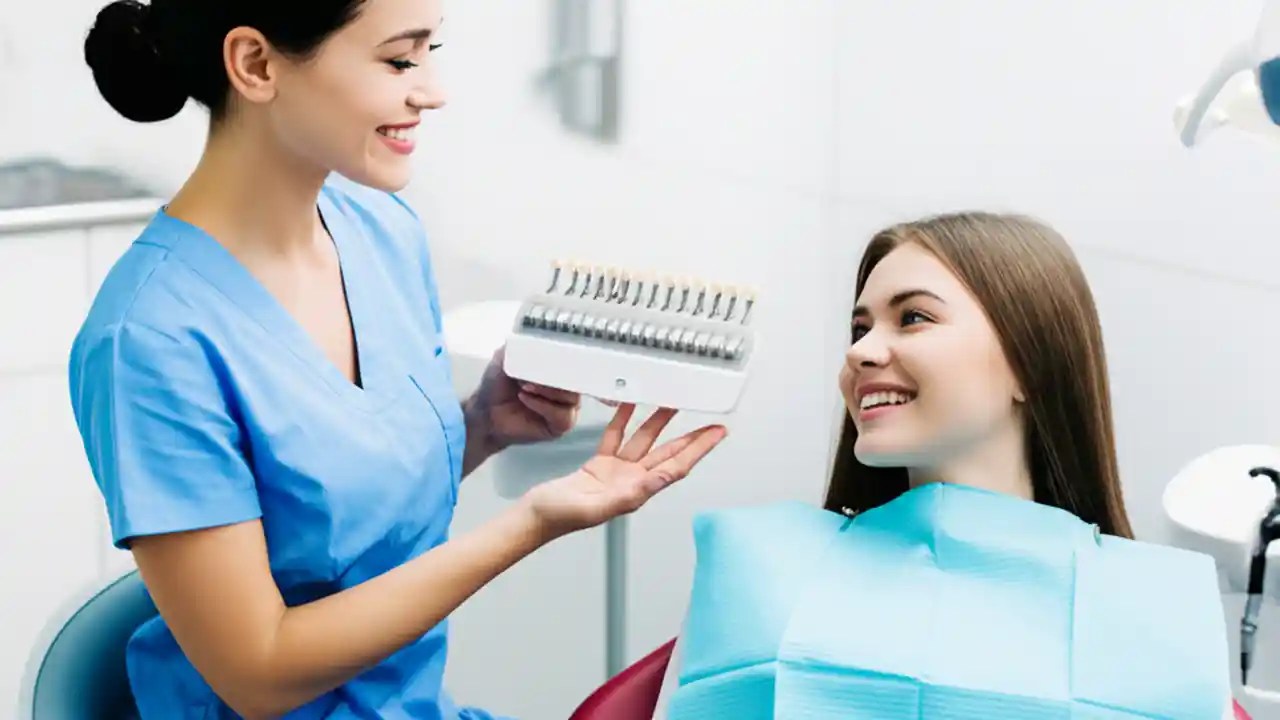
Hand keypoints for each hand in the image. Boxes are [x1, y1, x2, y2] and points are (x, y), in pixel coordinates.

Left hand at [468, 345, 580, 451]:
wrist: (485, 412)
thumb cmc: (497, 385)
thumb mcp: (507, 356)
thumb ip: (523, 344)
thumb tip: (541, 338)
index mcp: (560, 370)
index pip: (576, 361)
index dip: (569, 357)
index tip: (556, 352)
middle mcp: (567, 388)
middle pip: (577, 379)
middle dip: (558, 373)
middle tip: (536, 371)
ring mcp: (566, 408)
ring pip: (572, 397)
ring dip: (548, 390)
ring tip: (525, 386)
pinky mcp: (560, 426)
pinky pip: (562, 415)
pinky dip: (543, 405)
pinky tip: (525, 398)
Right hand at [520, 404, 726, 540]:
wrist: (534, 517)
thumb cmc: (559, 517)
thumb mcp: (595, 507)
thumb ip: (625, 496)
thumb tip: (654, 483)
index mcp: (635, 492)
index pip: (676, 467)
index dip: (699, 449)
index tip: (718, 433)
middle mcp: (631, 482)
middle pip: (669, 454)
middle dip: (691, 437)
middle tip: (711, 420)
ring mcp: (616, 473)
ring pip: (644, 441)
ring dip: (659, 422)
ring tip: (673, 402)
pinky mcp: (599, 464)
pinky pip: (617, 437)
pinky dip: (624, 420)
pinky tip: (631, 405)